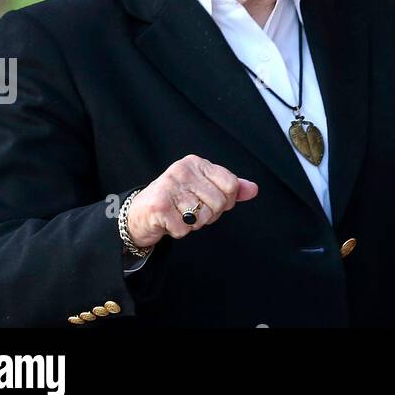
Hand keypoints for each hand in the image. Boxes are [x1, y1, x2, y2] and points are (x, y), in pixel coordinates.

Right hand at [125, 154, 257, 248]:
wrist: (140, 214)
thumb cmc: (177, 201)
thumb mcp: (205, 189)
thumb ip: (231, 189)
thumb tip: (254, 190)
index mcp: (197, 163)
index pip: (231, 185)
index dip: (227, 201)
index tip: (213, 203)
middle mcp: (182, 170)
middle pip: (219, 203)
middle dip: (210, 215)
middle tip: (193, 212)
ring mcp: (169, 186)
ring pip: (203, 217)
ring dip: (194, 224)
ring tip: (181, 215)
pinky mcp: (158, 205)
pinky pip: (185, 229)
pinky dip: (179, 232)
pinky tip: (169, 222)